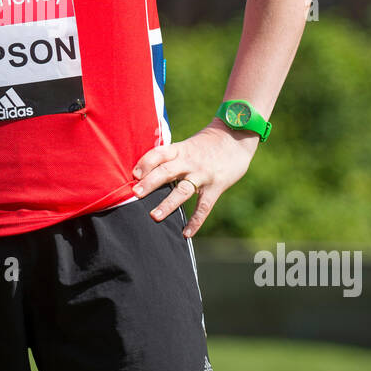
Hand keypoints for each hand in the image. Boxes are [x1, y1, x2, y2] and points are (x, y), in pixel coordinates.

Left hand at [131, 120, 259, 237]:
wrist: (237, 137)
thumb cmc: (207, 143)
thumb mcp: (187, 145)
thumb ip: (171, 158)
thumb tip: (146, 173)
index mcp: (180, 150)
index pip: (159, 154)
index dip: (145, 162)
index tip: (133, 174)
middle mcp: (189, 162)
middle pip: (166, 172)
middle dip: (150, 183)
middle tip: (135, 194)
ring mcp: (203, 175)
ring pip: (183, 190)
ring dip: (168, 204)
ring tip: (154, 216)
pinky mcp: (216, 186)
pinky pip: (204, 206)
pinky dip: (195, 221)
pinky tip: (186, 234)